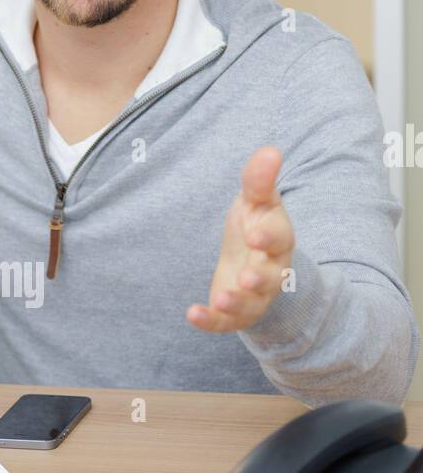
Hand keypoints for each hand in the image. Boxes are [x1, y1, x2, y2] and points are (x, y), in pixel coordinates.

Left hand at [187, 145, 293, 332]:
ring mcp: (254, 295)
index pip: (279, 238)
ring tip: (222, 299)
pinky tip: (192, 314)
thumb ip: (259, 180)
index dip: (268, 237)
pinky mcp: (235, 314)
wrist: (251, 264)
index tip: (255, 236)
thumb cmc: (254, 225)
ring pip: (250, 303)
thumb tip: (270, 151)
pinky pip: (224, 322)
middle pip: (272, 277)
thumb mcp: (256, 201)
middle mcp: (271, 270)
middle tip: (246, 277)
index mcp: (277, 240)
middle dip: (260, 278)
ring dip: (237, 302)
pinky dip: (209, 320)